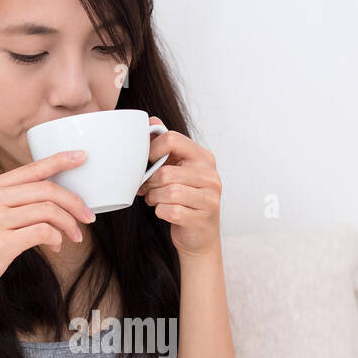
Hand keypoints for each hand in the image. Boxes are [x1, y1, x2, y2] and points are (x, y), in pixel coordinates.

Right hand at [0, 150, 95, 311]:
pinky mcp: (1, 243)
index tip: (82, 157)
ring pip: (48, 211)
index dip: (59, 161)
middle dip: (74, 202)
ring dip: (69, 224)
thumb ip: (8, 204)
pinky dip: (57, 238)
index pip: (31, 168)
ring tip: (75, 236)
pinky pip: (43, 232)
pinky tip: (57, 247)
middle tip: (88, 216)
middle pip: (46, 189)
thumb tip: (51, 203)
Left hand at [136, 118, 221, 256]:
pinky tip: (164, 211)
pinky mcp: (202, 217)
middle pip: (166, 171)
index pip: (172, 140)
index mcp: (204, 158)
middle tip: (147, 188)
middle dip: (150, 182)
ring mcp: (209, 197)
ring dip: (154, 197)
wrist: (199, 236)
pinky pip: (170, 210)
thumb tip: (152, 121)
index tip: (147, 163)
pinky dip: (161, 212)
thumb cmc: (186, 200)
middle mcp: (210, 176)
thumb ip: (167, 146)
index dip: (152, 151)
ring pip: (168, 191)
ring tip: (155, 199)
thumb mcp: (178, 169)